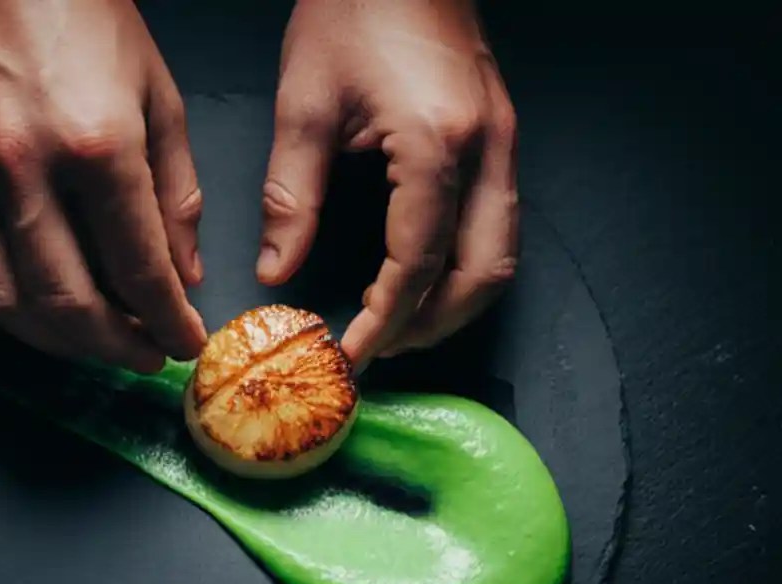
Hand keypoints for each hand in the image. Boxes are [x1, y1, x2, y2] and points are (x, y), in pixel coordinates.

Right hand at [0, 0, 205, 373]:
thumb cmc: (82, 14)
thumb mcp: (158, 95)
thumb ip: (174, 193)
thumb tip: (179, 274)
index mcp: (95, 144)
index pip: (139, 269)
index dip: (168, 321)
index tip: (184, 343)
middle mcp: (20, 168)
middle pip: (67, 304)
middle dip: (114, 348)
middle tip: (143, 355)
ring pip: (2, 301)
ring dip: (52, 340)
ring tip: (90, 341)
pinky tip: (26, 304)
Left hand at [258, 0, 518, 368]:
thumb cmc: (353, 11)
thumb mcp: (306, 104)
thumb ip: (290, 195)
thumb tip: (276, 269)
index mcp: (436, 146)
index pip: (416, 264)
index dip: (384, 321)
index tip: (352, 352)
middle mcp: (487, 152)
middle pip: (481, 275)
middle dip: (431, 325)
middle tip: (380, 348)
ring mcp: (504, 143)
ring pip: (501, 255)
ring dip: (456, 301)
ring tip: (402, 323)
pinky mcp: (503, 135)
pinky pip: (499, 223)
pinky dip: (466, 265)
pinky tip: (425, 272)